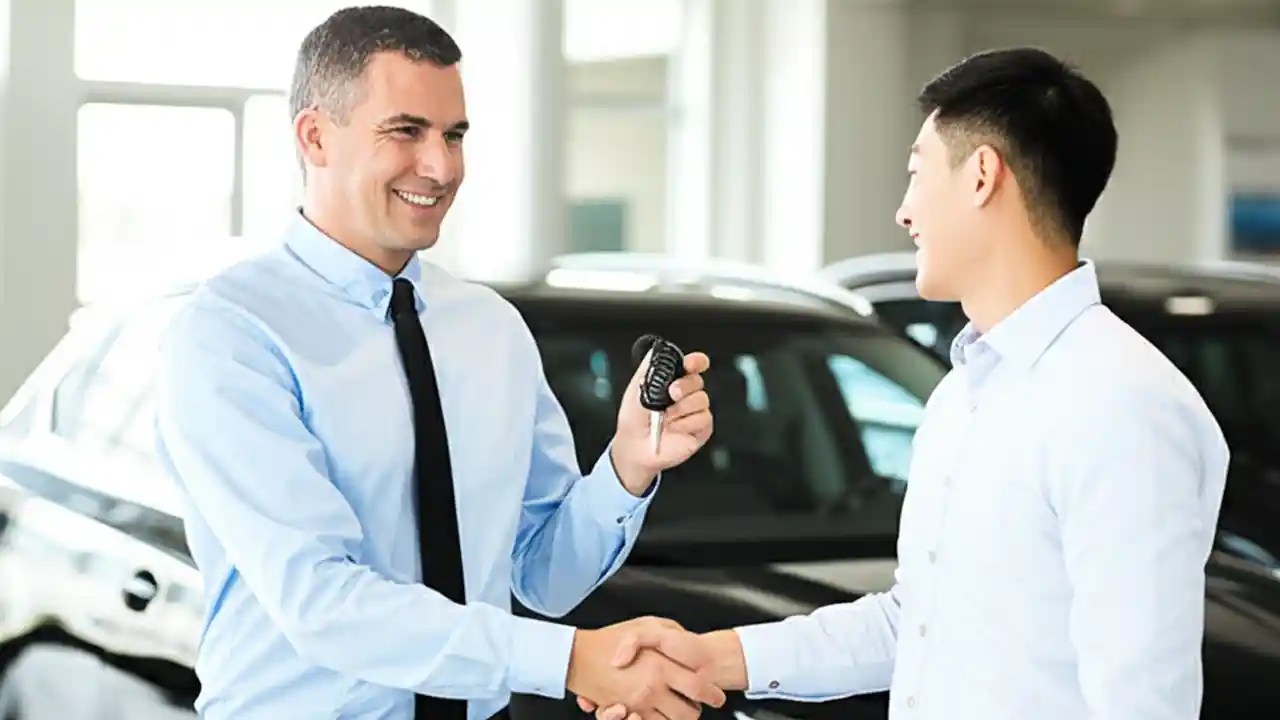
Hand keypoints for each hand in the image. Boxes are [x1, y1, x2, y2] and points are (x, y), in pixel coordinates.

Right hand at [566, 617, 724, 719]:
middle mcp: (652, 688)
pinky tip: (659, 712)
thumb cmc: (608, 638)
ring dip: (676, 718)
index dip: (712, 694)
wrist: (577, 656)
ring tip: (677, 708)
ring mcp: (639, 704)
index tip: (715, 695)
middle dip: (694, 710)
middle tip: (694, 703)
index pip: (700, 687)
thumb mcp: (645, 624)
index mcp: (661, 666)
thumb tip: (687, 641)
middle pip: (689, 713)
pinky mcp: (626, 713)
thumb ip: (671, 631)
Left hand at [610, 349, 712, 494]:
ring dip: (681, 409)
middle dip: (684, 386)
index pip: (693, 365)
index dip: (696, 362)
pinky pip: (704, 419)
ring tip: (666, 418)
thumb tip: (657, 350)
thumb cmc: (633, 420)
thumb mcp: (636, 388)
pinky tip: (675, 429)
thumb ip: (649, 367)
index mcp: (674, 381)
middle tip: (671, 394)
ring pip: (702, 400)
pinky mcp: (701, 429)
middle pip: (698, 381)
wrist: (635, 447)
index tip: (690, 363)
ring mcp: (694, 412)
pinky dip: (686, 423)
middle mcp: (686, 395)